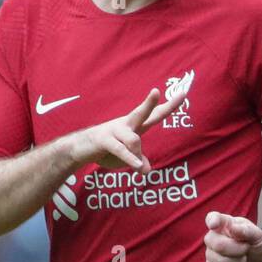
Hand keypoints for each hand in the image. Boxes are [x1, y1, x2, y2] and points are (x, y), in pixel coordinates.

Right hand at [70, 88, 186, 173]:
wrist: (78, 150)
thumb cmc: (105, 150)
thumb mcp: (126, 157)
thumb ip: (138, 160)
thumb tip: (147, 170)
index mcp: (134, 126)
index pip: (154, 114)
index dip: (169, 106)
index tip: (183, 94)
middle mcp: (126, 125)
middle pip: (142, 113)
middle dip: (150, 103)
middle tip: (157, 91)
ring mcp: (114, 131)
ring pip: (133, 139)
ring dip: (137, 155)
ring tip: (139, 168)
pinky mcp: (104, 140)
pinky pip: (121, 150)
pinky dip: (131, 159)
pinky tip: (139, 168)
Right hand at [204, 211, 261, 261]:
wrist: (258, 260)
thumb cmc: (256, 242)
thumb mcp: (258, 235)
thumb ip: (247, 230)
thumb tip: (234, 228)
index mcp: (223, 223)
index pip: (213, 218)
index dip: (212, 221)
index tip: (214, 225)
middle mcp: (212, 237)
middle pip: (218, 245)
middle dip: (238, 250)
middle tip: (246, 248)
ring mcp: (210, 254)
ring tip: (243, 258)